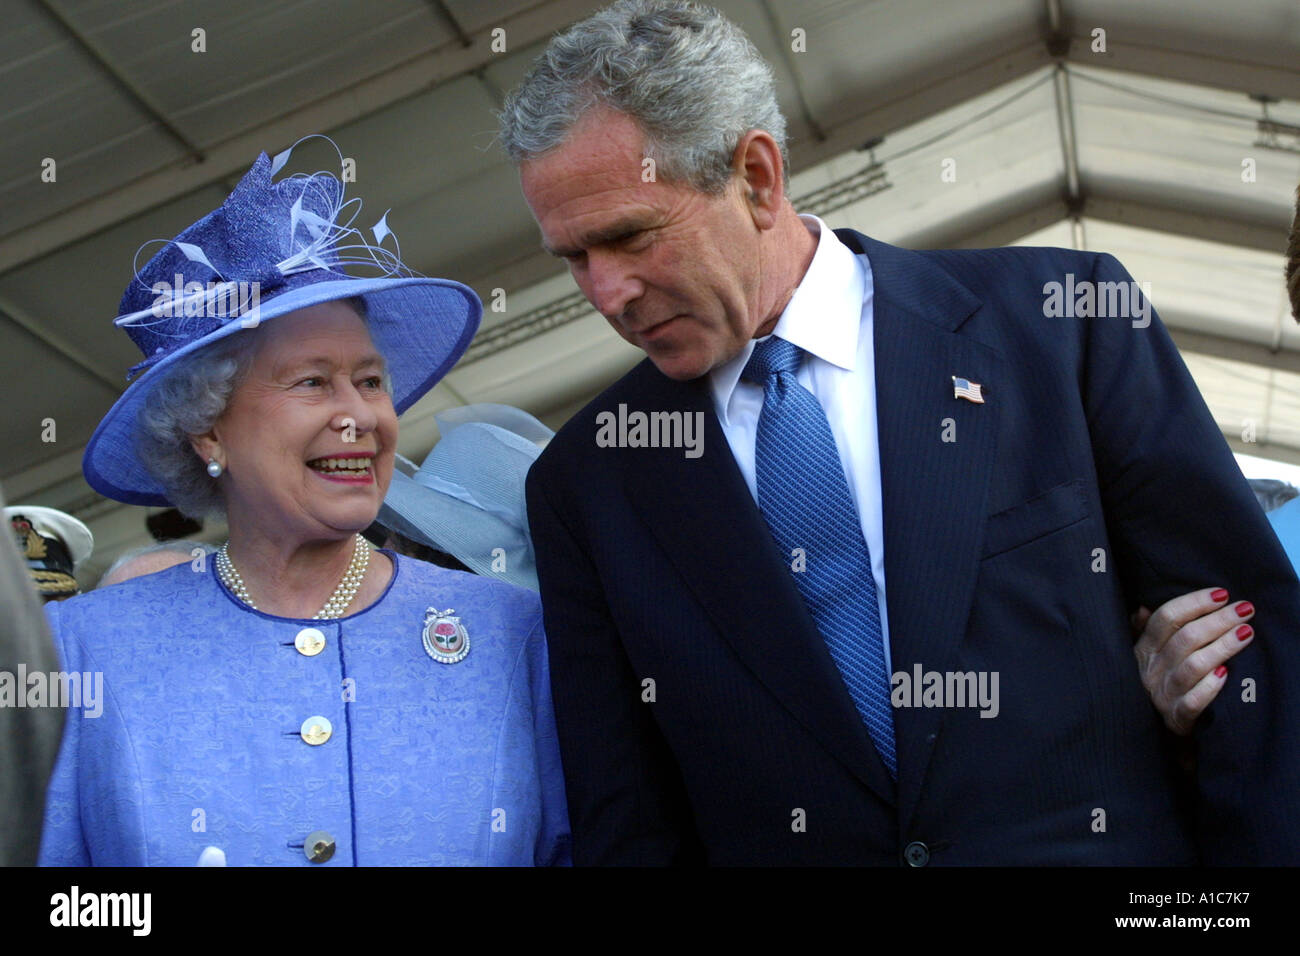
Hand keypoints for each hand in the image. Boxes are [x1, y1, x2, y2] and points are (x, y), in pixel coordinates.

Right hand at [1131, 588, 1254, 735]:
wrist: (1156, 730)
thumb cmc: (1160, 682)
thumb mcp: (1146, 655)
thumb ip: (1144, 630)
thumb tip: (1143, 607)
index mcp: (1143, 648)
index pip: (1166, 618)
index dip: (1195, 603)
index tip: (1223, 594)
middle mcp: (1151, 669)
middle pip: (1185, 638)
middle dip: (1218, 619)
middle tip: (1245, 609)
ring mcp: (1162, 694)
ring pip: (1193, 665)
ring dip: (1223, 646)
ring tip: (1247, 633)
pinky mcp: (1176, 718)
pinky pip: (1193, 702)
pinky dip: (1210, 687)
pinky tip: (1227, 674)